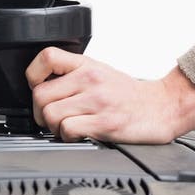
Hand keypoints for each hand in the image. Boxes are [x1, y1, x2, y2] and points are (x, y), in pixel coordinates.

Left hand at [26, 48, 194, 143]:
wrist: (162, 106)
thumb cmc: (130, 94)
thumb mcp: (101, 72)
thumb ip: (74, 75)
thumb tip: (42, 86)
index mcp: (87, 65)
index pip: (46, 57)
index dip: (33, 74)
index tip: (37, 87)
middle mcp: (90, 79)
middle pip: (40, 95)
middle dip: (41, 113)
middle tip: (53, 118)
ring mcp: (97, 100)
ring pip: (50, 115)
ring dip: (54, 128)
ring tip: (68, 127)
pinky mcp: (104, 122)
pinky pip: (68, 130)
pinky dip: (69, 137)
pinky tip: (80, 134)